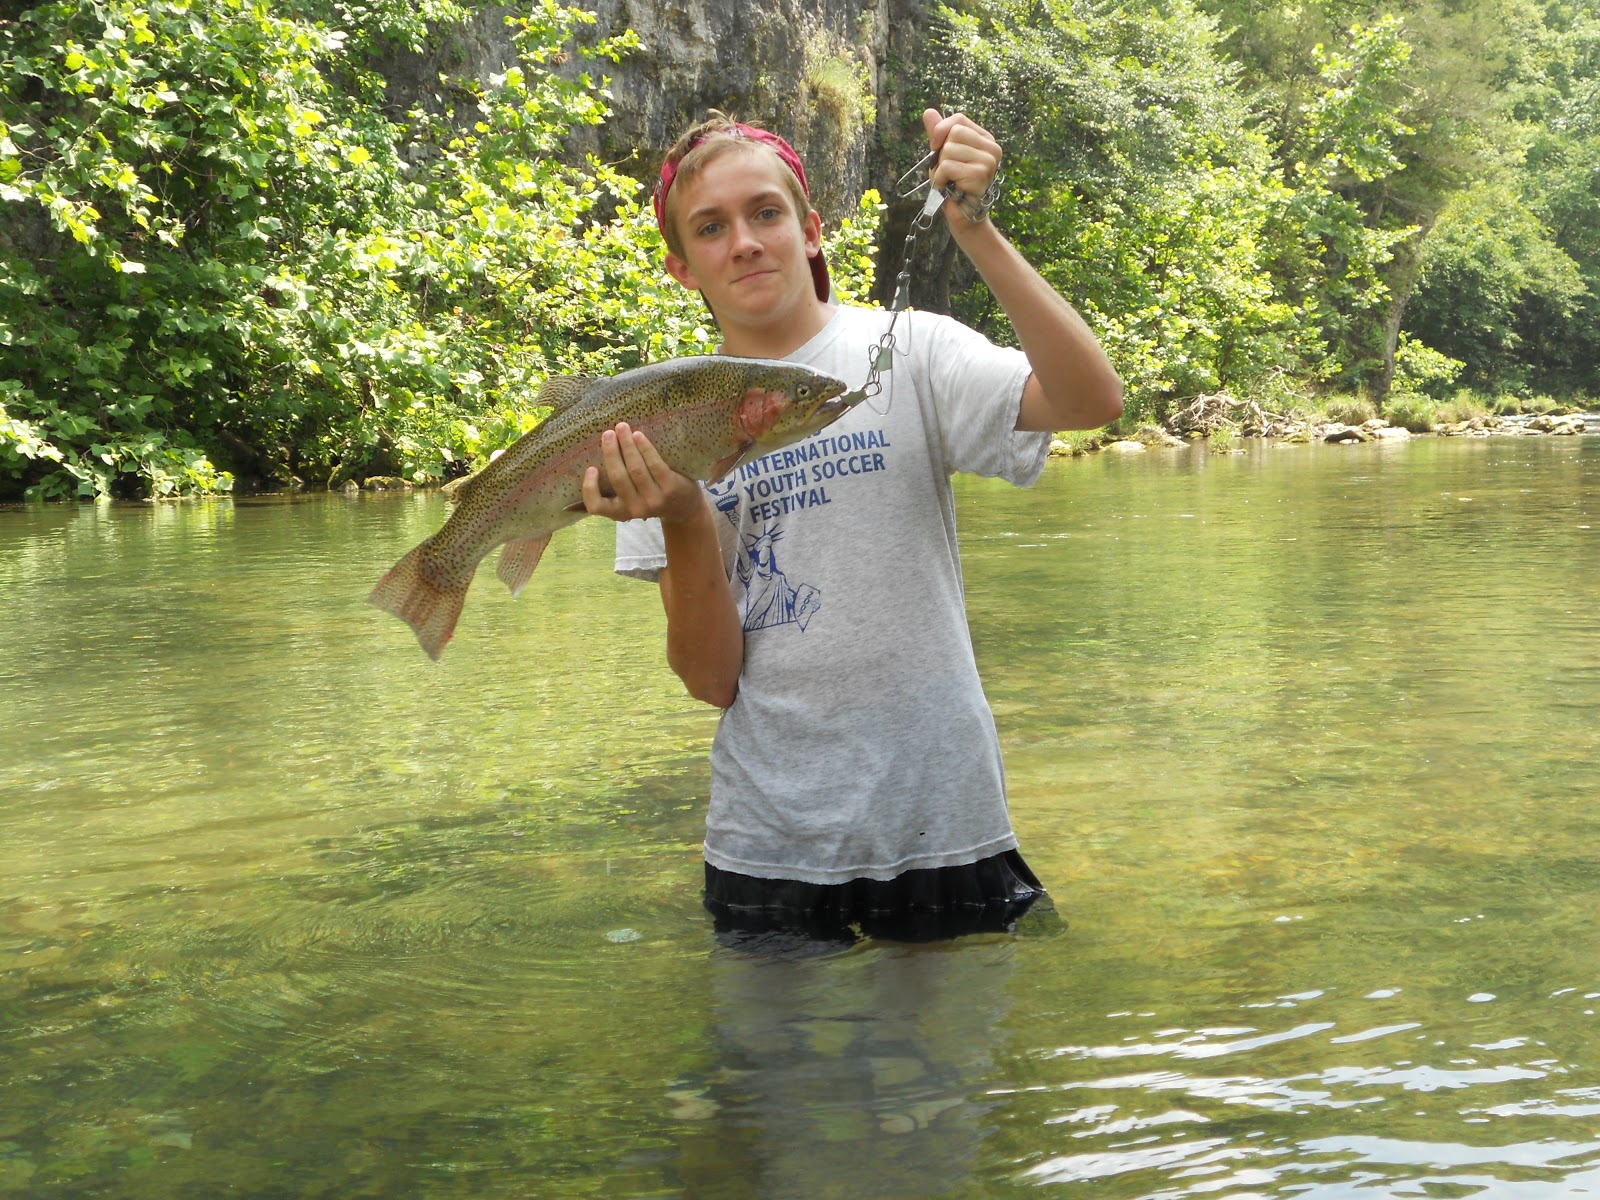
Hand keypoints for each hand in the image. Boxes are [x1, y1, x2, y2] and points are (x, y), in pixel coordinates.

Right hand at [581, 422, 706, 525]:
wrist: (684, 507)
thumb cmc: (650, 497)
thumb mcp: (630, 499)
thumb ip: (616, 485)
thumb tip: (601, 450)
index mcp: (621, 512)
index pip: (597, 506)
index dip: (589, 488)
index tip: (591, 468)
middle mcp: (636, 509)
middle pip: (618, 478)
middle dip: (611, 453)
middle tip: (607, 433)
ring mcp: (654, 500)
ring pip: (636, 469)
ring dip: (627, 445)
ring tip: (622, 428)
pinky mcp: (670, 488)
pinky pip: (655, 465)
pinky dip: (645, 448)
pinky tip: (639, 435)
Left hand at [921, 108, 1002, 226]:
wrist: (963, 217)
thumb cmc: (954, 185)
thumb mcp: (943, 156)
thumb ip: (938, 135)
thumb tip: (928, 111)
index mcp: (985, 139)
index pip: (958, 119)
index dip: (941, 131)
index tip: (936, 149)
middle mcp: (992, 147)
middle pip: (953, 134)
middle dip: (942, 155)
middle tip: (949, 173)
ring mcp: (989, 161)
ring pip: (949, 150)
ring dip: (941, 170)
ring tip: (951, 182)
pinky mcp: (981, 174)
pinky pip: (948, 167)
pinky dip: (941, 180)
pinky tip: (951, 188)